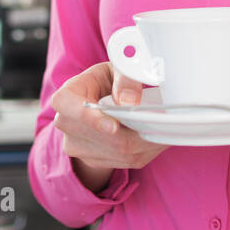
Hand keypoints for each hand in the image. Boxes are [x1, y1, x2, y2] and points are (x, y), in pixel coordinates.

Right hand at [50, 61, 167, 193]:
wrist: (102, 98)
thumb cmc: (109, 80)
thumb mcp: (118, 68)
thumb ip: (125, 79)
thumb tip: (129, 102)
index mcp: (65, 97)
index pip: (67, 106)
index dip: (90, 117)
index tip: (114, 126)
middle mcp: (66, 124)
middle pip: (102, 137)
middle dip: (134, 132)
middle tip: (162, 123)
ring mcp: (77, 146)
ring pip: (118, 152)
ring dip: (144, 142)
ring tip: (163, 127)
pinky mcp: (94, 161)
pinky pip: (125, 161)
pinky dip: (144, 150)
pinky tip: (154, 136)